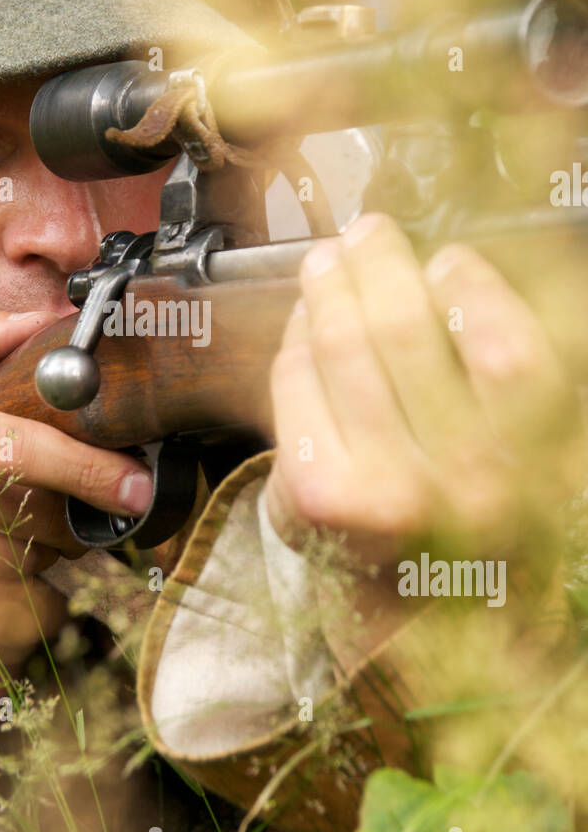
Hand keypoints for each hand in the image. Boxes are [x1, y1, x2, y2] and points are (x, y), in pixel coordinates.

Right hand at [0, 308, 153, 735]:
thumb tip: (40, 320)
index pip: (31, 454)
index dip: (94, 471)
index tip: (135, 485)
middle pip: (53, 521)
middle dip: (74, 518)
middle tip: (58, 509)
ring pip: (43, 576)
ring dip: (47, 563)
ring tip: (5, 546)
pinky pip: (18, 629)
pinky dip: (28, 614)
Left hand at [266, 213, 581, 569]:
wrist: (415, 599)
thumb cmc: (466, 495)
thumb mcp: (518, 436)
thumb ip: (500, 356)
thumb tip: (445, 260)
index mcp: (536, 462)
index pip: (508, 352)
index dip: (470, 286)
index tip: (448, 258)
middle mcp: (467, 485)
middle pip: (405, 331)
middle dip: (380, 263)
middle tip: (369, 232)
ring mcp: (385, 492)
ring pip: (341, 346)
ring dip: (328, 287)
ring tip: (327, 262)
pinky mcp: (318, 496)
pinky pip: (295, 382)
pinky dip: (296, 340)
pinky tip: (306, 323)